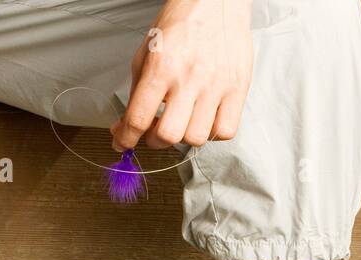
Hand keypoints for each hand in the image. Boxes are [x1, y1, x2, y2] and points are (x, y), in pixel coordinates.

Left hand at [113, 0, 253, 149]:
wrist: (215, 1)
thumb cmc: (180, 25)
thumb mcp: (146, 54)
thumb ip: (136, 93)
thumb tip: (124, 127)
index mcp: (161, 67)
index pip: (138, 118)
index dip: (125, 139)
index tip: (122, 144)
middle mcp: (189, 78)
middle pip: (168, 135)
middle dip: (155, 140)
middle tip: (154, 130)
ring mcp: (216, 85)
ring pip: (196, 138)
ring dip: (184, 137)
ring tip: (182, 121)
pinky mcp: (238, 88)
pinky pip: (225, 131)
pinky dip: (211, 133)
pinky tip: (204, 118)